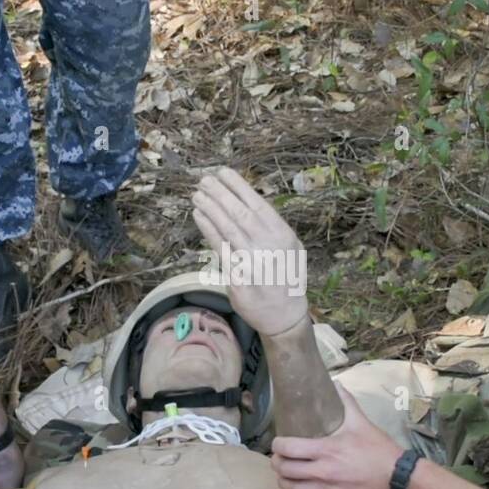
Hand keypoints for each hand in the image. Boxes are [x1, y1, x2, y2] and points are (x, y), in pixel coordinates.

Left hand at [192, 167, 309, 337]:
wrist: (284, 315)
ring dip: (210, 208)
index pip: (257, 204)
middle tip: (205, 180)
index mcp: (283, 235)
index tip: (224, 172)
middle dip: (219, 194)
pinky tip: (199, 216)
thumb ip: (273, 228)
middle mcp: (269, 246)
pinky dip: (207, 229)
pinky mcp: (237, 276)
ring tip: (197, 195)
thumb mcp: (291, 249)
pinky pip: (219, 248)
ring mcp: (253, 262)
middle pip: (239, 213)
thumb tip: (247, 203)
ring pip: (227, 228)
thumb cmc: (286, 278)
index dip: (238, 186)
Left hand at [271, 385, 403, 488]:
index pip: (289, 448)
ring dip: (283, 481)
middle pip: (285, 470)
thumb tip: (336, 383)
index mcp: (327, 449)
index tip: (278, 442)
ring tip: (284, 474)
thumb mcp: (362, 422)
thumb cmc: (379, 449)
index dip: (277, 444)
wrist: (397, 478)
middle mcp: (323, 471)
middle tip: (279, 457)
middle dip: (277, 462)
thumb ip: (346, 402)